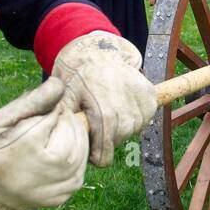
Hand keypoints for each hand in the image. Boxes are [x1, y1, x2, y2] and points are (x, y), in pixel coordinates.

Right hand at [0, 77, 87, 209]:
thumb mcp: (5, 119)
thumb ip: (33, 100)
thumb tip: (60, 83)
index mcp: (26, 146)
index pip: (57, 115)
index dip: (53, 109)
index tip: (45, 112)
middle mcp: (44, 169)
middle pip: (73, 132)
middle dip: (66, 123)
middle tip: (52, 124)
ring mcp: (55, 186)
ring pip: (81, 151)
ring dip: (73, 139)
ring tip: (55, 138)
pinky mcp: (63, 195)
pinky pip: (80, 169)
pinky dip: (74, 158)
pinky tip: (57, 155)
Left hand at [51, 31, 156, 166]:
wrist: (97, 53)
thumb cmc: (77, 78)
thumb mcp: (63, 99)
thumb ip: (62, 123)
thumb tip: (59, 147)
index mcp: (103, 114)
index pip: (104, 155)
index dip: (96, 156)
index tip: (91, 149)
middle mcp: (125, 110)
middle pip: (118, 141)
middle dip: (106, 138)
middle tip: (96, 122)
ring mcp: (140, 102)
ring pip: (132, 130)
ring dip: (120, 127)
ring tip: (108, 110)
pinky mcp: (149, 96)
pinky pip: (144, 118)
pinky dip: (133, 116)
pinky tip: (121, 104)